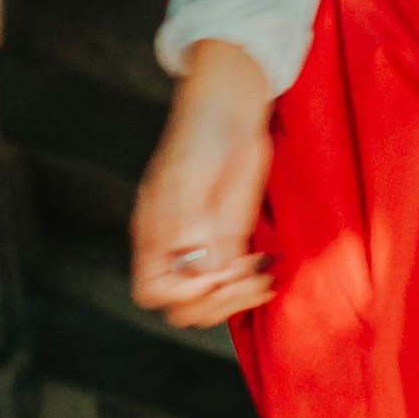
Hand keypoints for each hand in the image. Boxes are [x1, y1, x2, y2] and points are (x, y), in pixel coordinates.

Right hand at [131, 41, 276, 326]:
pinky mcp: (232, 240)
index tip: (211, 276)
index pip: (152, 290)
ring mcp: (206, 246)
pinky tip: (266, 272)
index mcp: (154, 235)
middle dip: (214, 303)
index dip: (180, 294)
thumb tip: (196, 263)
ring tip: (259, 278)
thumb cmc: (201, 135)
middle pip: (183, 306)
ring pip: (211, 301)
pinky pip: (235, 281)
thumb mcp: (189, 177)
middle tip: (244, 278)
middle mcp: (177, 247)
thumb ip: (187, 221)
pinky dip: (250, 286)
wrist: (230, 111)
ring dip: (235, 299)